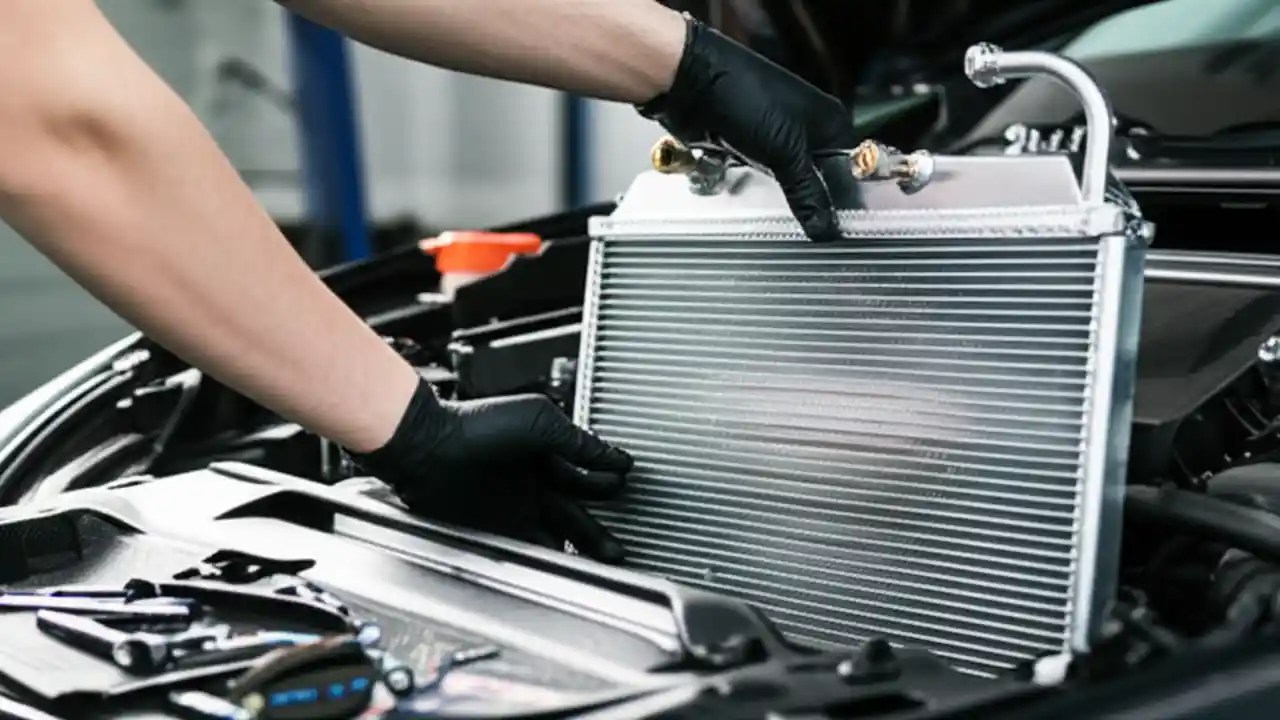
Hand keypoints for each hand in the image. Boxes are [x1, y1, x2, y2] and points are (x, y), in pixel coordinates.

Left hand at [349, 381, 633, 563]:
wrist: (427, 447)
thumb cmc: (477, 425)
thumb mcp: (539, 422)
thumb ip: (579, 442)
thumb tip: (615, 458)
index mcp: (545, 455)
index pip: (586, 475)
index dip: (608, 481)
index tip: (628, 489)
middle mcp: (530, 485)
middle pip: (575, 516)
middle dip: (599, 533)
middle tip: (620, 551)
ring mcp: (512, 510)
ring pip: (555, 539)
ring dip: (577, 554)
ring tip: (601, 569)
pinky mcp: (493, 533)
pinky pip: (528, 552)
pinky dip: (547, 562)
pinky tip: (565, 572)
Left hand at [637, 15, 857, 240]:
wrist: (692, 83)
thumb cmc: (747, 101)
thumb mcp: (786, 152)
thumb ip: (808, 192)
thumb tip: (827, 229)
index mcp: (830, 123)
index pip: (851, 170)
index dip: (846, 201)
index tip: (843, 231)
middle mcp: (807, 129)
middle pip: (819, 179)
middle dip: (815, 204)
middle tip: (817, 237)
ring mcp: (776, 138)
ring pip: (789, 181)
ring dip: (785, 199)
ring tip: (792, 229)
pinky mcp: (748, 147)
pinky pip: (761, 178)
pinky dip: (759, 190)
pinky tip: (760, 209)